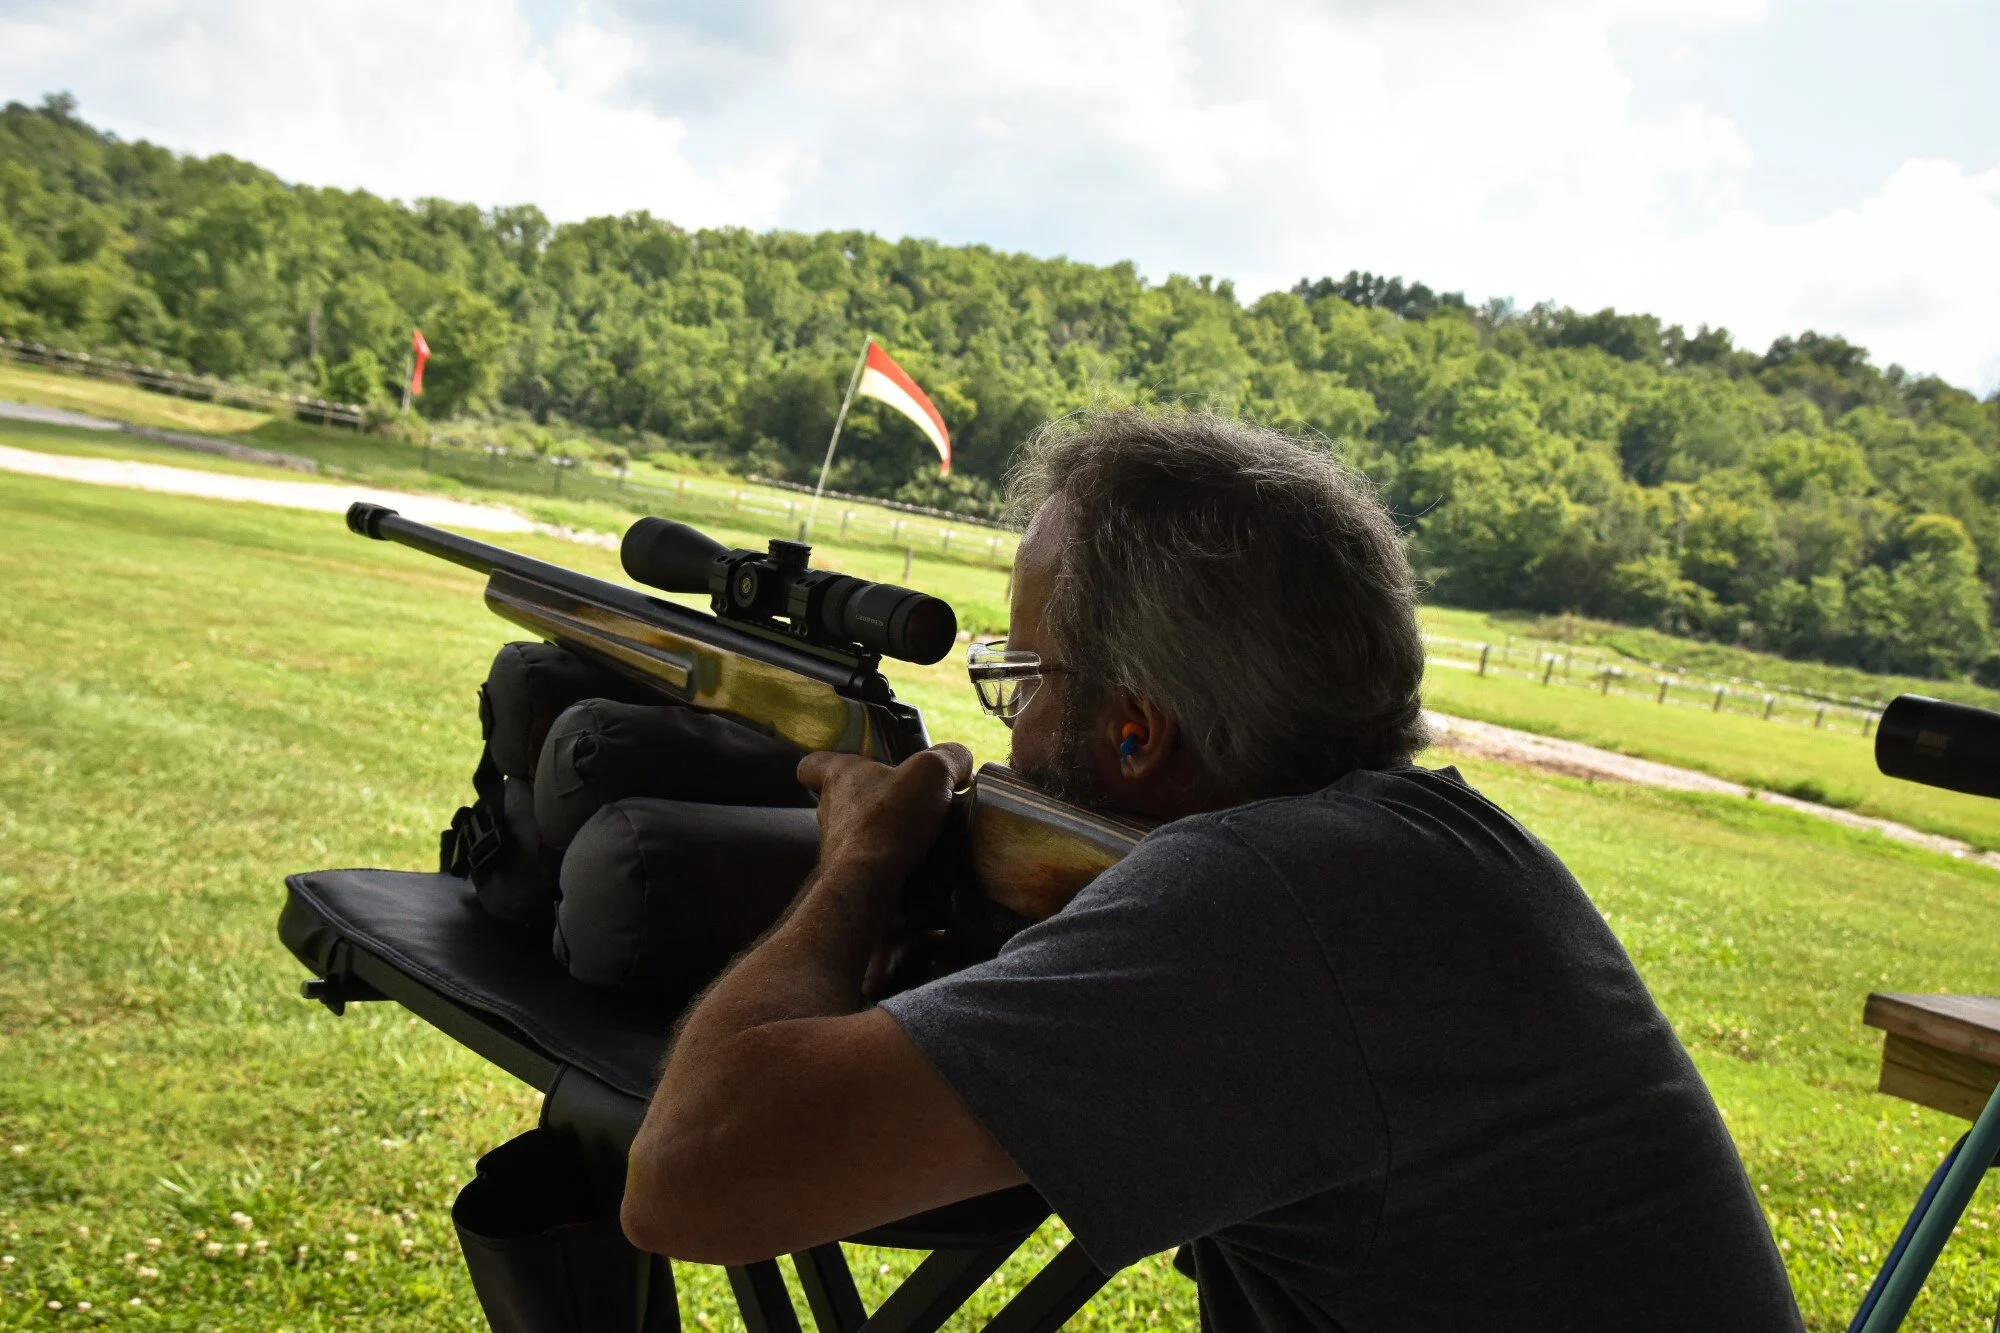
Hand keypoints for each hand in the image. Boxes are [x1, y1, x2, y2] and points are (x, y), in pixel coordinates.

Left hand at [796, 743, 974, 885]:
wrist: (870, 883)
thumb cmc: (890, 818)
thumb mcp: (931, 771)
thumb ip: (950, 757)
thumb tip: (962, 762)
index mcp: (840, 775)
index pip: (813, 763)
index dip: (827, 761)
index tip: (850, 766)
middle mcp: (831, 809)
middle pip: (843, 796)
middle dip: (874, 797)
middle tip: (907, 800)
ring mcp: (837, 845)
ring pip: (857, 831)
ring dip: (883, 831)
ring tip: (920, 834)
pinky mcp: (849, 874)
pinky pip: (870, 861)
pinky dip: (891, 860)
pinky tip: (919, 861)